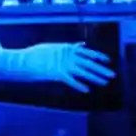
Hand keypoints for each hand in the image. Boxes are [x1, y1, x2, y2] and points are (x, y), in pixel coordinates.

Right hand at [0, 42, 114, 91]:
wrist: (23, 61)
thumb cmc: (35, 55)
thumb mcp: (52, 48)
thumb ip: (66, 47)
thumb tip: (79, 46)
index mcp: (66, 48)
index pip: (87, 52)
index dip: (98, 56)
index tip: (108, 60)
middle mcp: (68, 56)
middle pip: (89, 63)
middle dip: (101, 69)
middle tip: (112, 75)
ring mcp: (63, 65)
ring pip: (83, 72)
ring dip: (95, 77)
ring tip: (105, 82)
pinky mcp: (57, 74)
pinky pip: (71, 81)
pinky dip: (79, 85)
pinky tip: (86, 90)